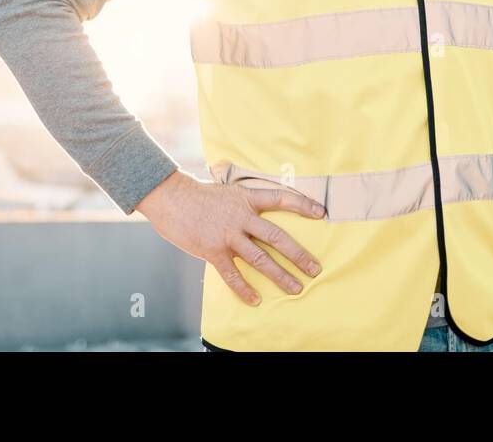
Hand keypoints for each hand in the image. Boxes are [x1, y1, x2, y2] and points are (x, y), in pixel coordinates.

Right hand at [135, 170, 324, 305]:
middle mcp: (241, 217)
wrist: (172, 198)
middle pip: (277, 237)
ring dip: (280, 275)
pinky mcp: (213, 251)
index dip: (302, 205)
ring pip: (260, 259)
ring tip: (296, 288)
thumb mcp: (227, 192)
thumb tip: (259, 217)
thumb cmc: (199, 196)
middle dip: (298, 255)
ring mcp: (228, 235)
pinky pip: (232, 274)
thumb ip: (244, 204)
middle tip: (315, 269)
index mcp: (247, 198)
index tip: (321, 213)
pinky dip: (244, 289)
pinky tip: (256, 300)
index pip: (280, 198)